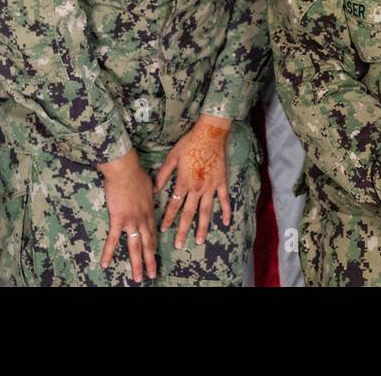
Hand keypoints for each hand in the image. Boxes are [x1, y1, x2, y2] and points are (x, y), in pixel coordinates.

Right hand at [98, 149, 157, 281]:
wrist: (125, 169)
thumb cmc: (135, 172)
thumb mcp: (149, 182)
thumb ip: (151, 190)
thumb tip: (154, 188)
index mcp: (149, 211)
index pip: (153, 233)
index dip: (154, 246)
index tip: (155, 256)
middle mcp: (143, 219)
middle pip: (148, 244)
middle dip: (150, 261)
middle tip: (151, 275)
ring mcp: (131, 221)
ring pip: (135, 247)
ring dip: (137, 264)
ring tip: (138, 278)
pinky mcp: (118, 220)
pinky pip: (113, 240)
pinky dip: (108, 253)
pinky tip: (104, 265)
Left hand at [155, 113, 231, 248]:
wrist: (209, 134)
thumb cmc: (189, 143)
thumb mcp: (171, 157)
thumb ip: (163, 174)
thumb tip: (154, 189)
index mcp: (183, 182)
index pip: (174, 205)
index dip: (168, 218)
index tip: (163, 229)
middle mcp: (196, 188)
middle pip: (189, 213)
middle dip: (183, 230)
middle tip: (179, 245)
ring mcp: (210, 187)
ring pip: (206, 211)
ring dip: (203, 227)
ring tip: (200, 240)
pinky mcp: (221, 182)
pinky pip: (224, 199)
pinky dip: (225, 211)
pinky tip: (226, 223)